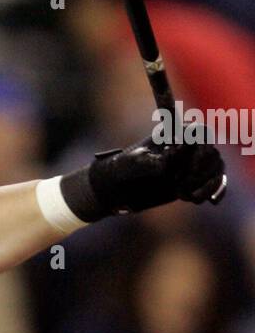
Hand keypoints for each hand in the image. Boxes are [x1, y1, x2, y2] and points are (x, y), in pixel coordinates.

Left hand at [62, 131, 226, 220]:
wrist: (117, 190)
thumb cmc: (121, 170)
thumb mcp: (135, 164)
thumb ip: (155, 160)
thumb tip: (173, 158)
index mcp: (171, 133)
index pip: (198, 132)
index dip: (198, 146)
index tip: (187, 163)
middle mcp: (185, 145)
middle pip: (210, 151)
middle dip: (200, 169)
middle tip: (181, 183)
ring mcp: (191, 162)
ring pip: (216, 166)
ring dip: (205, 182)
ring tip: (182, 193)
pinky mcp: (194, 179)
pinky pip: (216, 181)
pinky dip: (214, 190)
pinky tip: (202, 200)